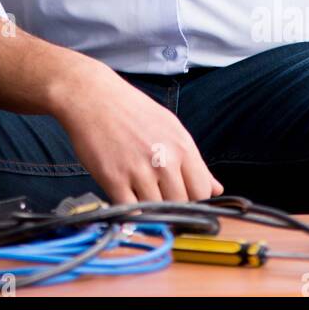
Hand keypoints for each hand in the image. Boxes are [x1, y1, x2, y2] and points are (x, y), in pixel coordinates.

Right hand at [53, 60, 224, 204]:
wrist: (92, 96)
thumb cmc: (131, 110)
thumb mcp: (170, 127)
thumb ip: (194, 161)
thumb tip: (216, 188)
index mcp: (182, 146)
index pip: (203, 191)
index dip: (196, 201)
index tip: (184, 200)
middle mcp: (164, 160)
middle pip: (181, 205)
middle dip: (173, 207)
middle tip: (158, 199)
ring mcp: (139, 170)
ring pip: (157, 212)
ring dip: (150, 210)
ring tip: (140, 195)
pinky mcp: (114, 179)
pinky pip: (130, 211)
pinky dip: (130, 212)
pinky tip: (126, 200)